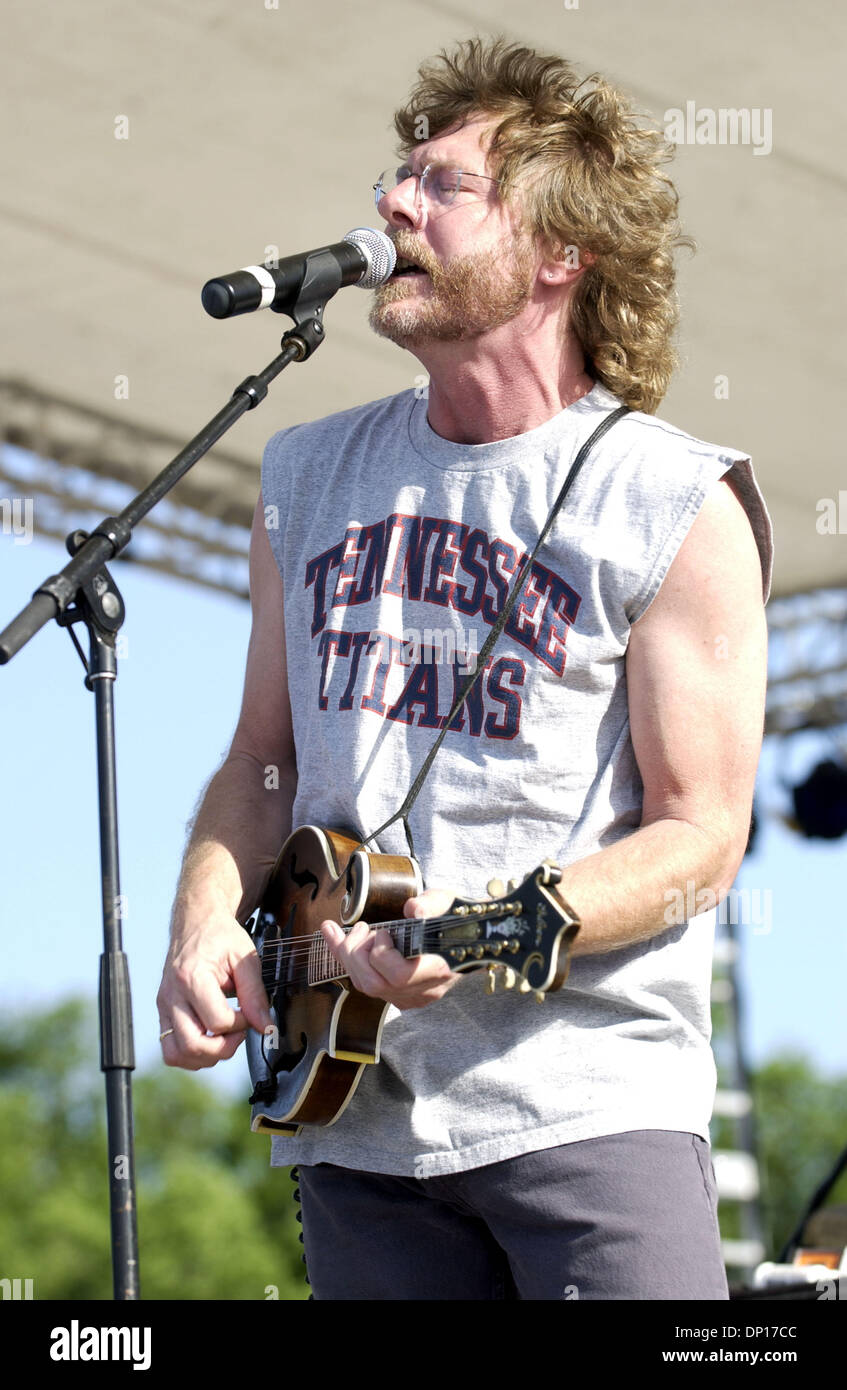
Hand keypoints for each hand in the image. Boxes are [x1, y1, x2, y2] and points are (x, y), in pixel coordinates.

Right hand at [156, 899, 273, 1069]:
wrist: (197, 922)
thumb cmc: (220, 937)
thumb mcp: (245, 959)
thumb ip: (255, 995)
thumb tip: (265, 1026)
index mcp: (192, 977)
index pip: (217, 1022)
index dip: (241, 1023)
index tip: (250, 1012)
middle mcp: (172, 995)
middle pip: (192, 1045)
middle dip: (223, 1048)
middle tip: (238, 1032)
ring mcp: (164, 1006)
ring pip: (177, 1054)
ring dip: (206, 1056)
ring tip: (224, 1037)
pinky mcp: (163, 1013)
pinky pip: (171, 1049)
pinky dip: (192, 1054)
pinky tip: (210, 1038)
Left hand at [319, 887, 457, 1010]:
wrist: (472, 939)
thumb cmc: (457, 919)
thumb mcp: (447, 903)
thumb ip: (431, 905)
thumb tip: (413, 910)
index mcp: (439, 969)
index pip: (400, 976)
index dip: (382, 954)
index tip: (385, 931)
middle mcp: (424, 990)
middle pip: (375, 984)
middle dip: (356, 953)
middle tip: (362, 927)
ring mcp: (411, 997)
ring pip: (367, 987)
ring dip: (351, 956)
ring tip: (357, 931)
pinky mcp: (401, 995)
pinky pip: (368, 985)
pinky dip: (353, 963)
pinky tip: (344, 941)